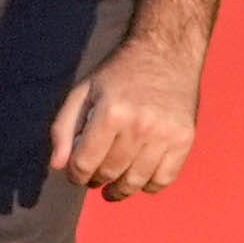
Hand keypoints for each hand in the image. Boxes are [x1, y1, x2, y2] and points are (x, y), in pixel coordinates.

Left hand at [49, 35, 202, 199]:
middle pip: (110, 173)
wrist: (165, 53)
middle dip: (96, 180)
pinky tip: (138, 178)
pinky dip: (148, 185)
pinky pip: (164, 179)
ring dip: (120, 189)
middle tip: (93, 177)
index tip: (76, 174)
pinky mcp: (185, 139)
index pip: (85, 163)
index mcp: (111, 113)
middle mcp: (140, 126)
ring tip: (112, 186)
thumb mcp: (83, 92)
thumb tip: (58, 166)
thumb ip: (64, 128)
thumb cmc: (118, 74)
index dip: (75, 175)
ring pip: (136, 181)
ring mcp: (166, 134)